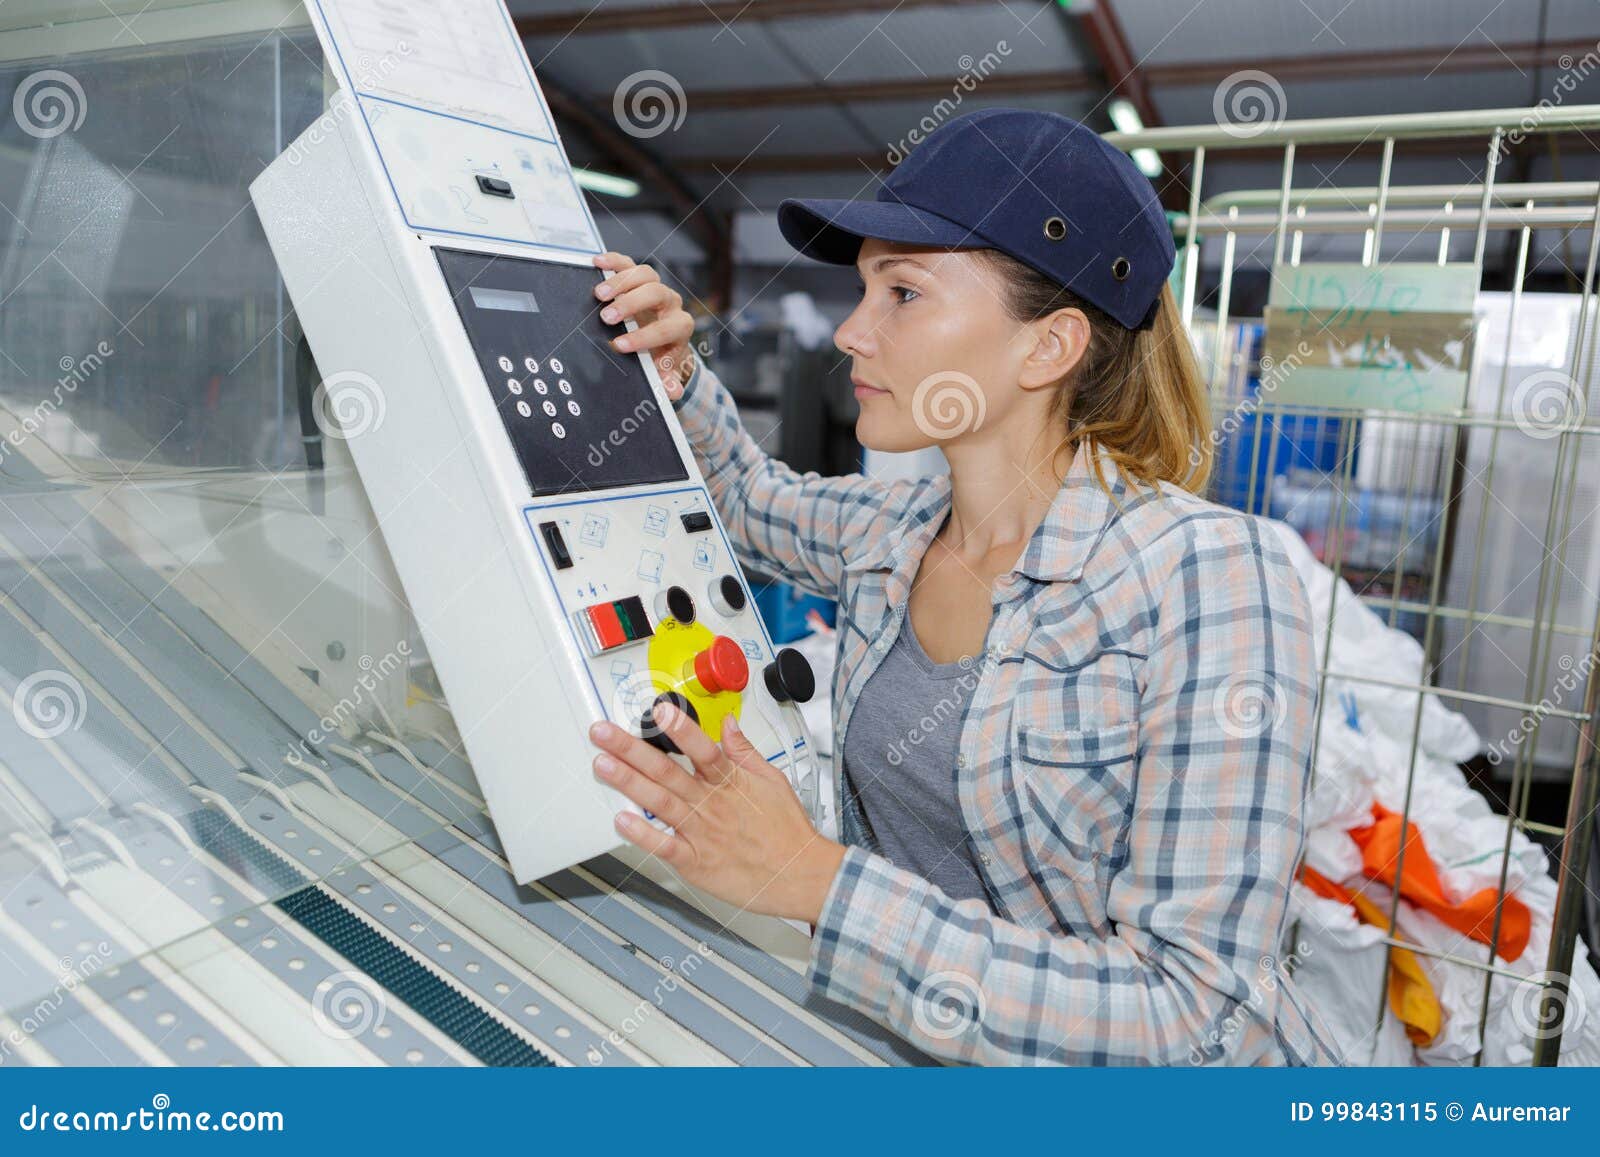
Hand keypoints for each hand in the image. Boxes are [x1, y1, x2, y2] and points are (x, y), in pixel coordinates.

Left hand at [588, 702, 846, 923]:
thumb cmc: (787, 831)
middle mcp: (712, 804)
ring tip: (602, 764)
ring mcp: (702, 833)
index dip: (681, 730)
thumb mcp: (773, 781)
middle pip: (668, 772)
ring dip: (629, 783)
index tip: (660, 712)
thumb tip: (729, 724)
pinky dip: (643, 835)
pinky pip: (665, 847)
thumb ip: (745, 752)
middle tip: (603, 734)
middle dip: (631, 750)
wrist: (802, 876)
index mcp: (731, 782)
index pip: (703, 750)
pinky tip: (622, 821)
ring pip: (660, 803)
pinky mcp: (697, 863)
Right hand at [591, 251, 696, 398]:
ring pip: (644, 274)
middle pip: (656, 293)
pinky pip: (629, 263)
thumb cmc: (661, 354)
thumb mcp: (664, 370)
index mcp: (679, 326)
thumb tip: (672, 392)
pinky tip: (597, 263)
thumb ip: (667, 380)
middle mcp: (670, 303)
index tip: (619, 345)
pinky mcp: (639, 277)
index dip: (643, 337)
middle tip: (607, 317)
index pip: (666, 328)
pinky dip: (614, 261)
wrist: (663, 338)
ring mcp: (655, 287)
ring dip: (621, 282)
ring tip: (599, 295)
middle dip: (631, 304)